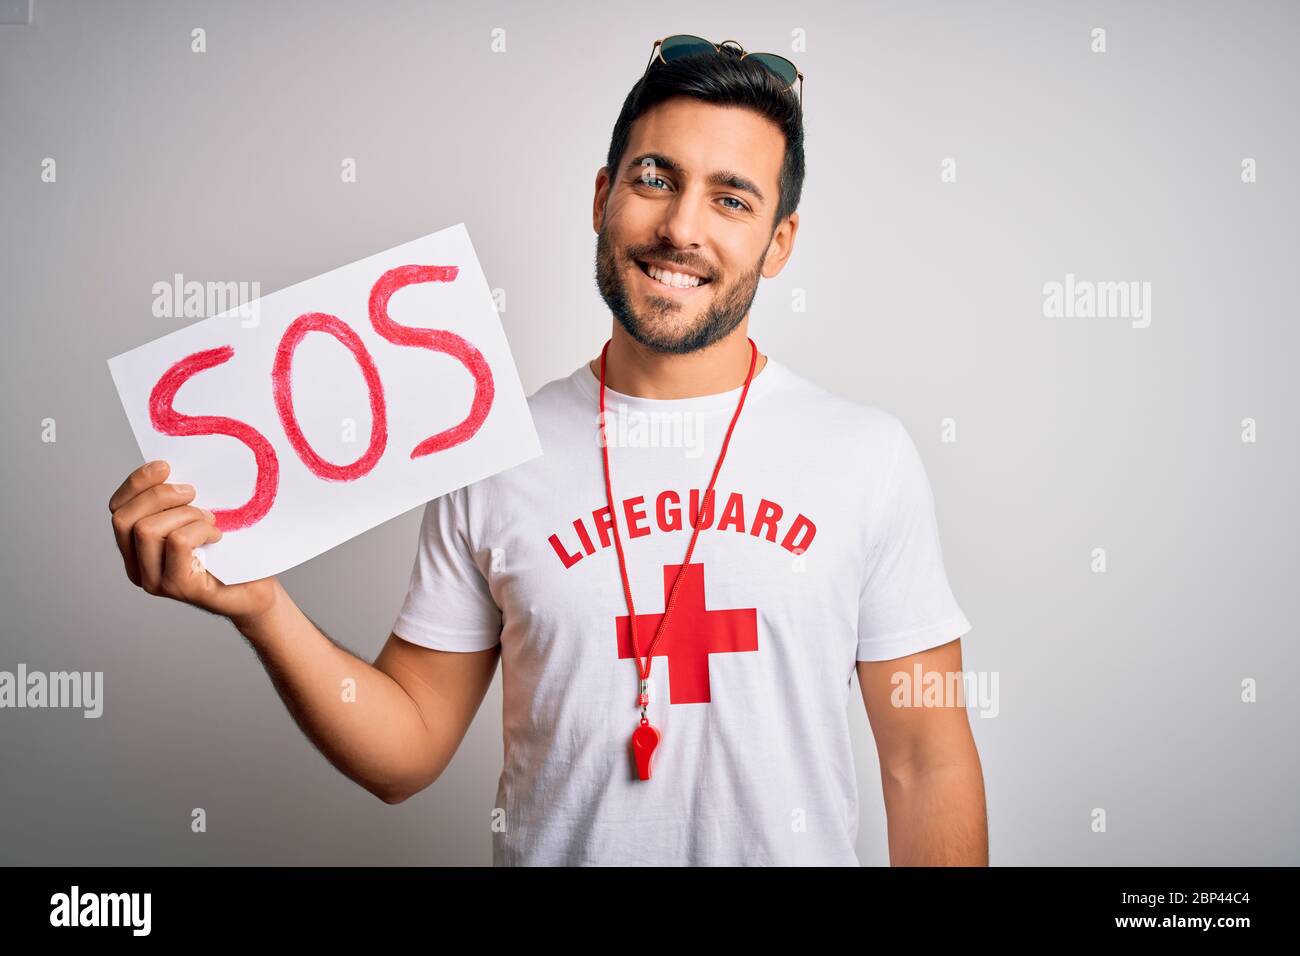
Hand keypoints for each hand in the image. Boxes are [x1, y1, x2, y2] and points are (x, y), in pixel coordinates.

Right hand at [108, 460, 278, 625]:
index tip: (165, 466)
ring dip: (184, 514)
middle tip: (193, 493)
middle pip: (124, 518)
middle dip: (159, 495)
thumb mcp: (198, 519)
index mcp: (135, 548)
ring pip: (146, 529)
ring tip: (209, 519)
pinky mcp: (178, 587)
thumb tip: (170, 469)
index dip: (136, 483)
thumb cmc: (229, 553)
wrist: (255, 592)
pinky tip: (216, 536)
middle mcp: (138, 567)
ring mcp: (155, 581)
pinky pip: (177, 542)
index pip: (117, 509)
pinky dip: (199, 529)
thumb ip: (178, 502)